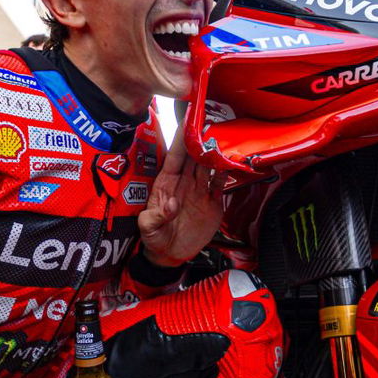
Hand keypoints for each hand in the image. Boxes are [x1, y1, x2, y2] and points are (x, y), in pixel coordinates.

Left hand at [138, 128, 223, 266]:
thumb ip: (157, 217)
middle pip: (193, 156)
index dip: (180, 139)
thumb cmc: (154, 238)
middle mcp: (184, 182)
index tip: (186, 122)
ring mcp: (199, 191)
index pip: (174, 156)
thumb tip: (171, 205)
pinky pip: (220, 183)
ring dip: (214, 153)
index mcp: (166, 183)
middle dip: (200, 139)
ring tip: (222, 139)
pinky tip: (229, 162)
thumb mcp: (148, 228)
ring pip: (208, 166)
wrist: (170, 255)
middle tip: (209, 123)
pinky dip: (225, 173)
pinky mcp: (212, 202)